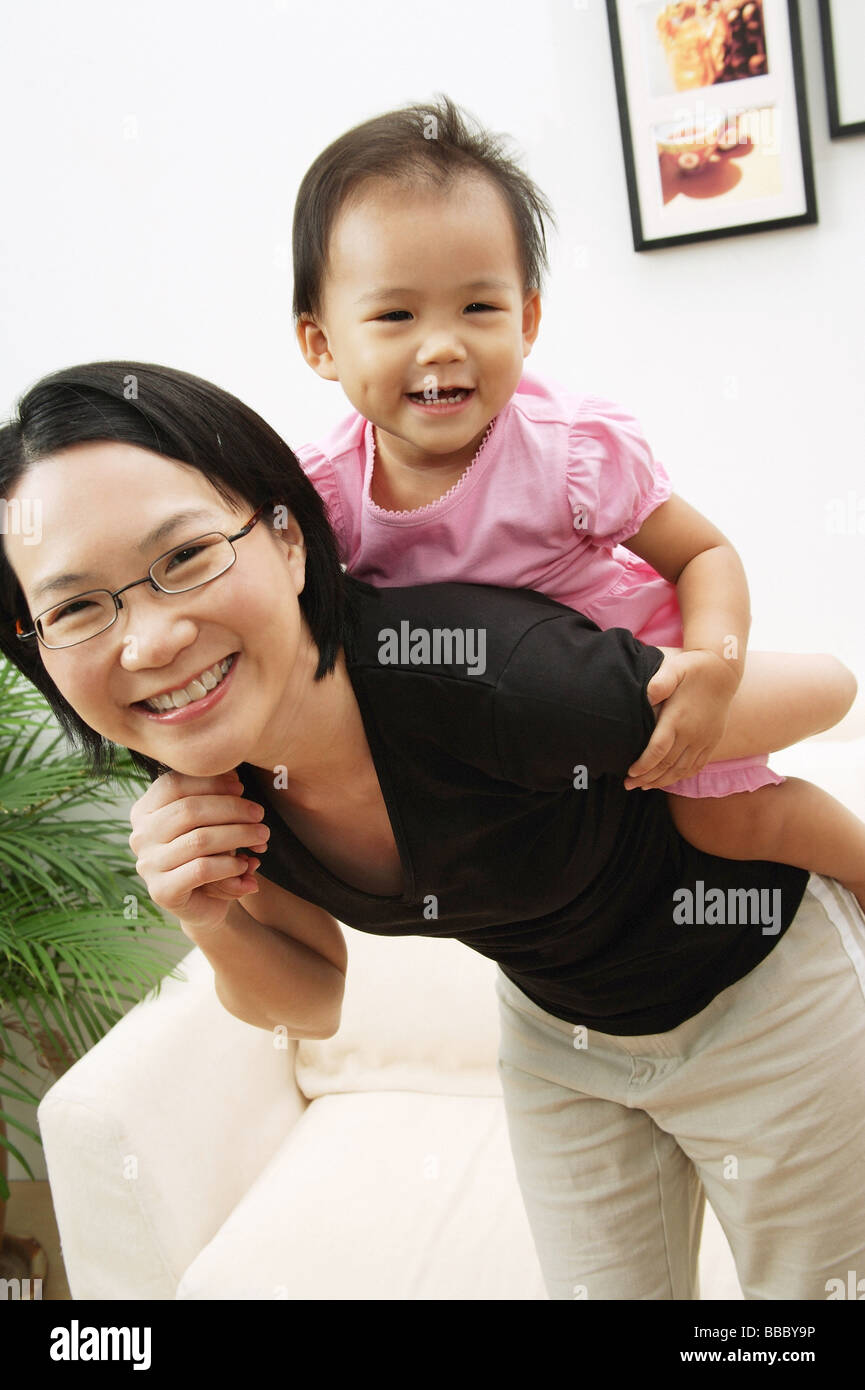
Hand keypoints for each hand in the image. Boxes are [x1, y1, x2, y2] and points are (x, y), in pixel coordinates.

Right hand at [128, 769, 269, 934]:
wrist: (205, 903)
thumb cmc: (209, 853)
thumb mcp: (211, 821)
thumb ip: (215, 797)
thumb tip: (234, 779)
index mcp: (145, 810)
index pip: (175, 785)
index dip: (211, 783)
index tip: (241, 787)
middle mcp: (140, 836)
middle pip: (189, 811)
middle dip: (231, 809)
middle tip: (259, 814)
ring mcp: (148, 865)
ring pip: (199, 840)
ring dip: (238, 835)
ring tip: (261, 837)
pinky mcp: (162, 891)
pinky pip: (202, 870)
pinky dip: (230, 864)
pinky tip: (246, 864)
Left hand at [625, 649, 736, 789]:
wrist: (722, 672)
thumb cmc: (693, 670)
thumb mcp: (675, 669)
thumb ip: (661, 682)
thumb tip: (648, 695)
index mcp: (678, 719)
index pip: (658, 750)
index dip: (643, 765)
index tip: (629, 772)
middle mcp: (692, 734)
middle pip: (667, 765)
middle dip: (646, 778)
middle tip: (628, 785)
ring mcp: (704, 740)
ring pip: (682, 770)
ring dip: (662, 781)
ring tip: (645, 786)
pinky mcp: (712, 742)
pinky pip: (697, 766)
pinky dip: (682, 776)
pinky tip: (669, 779)